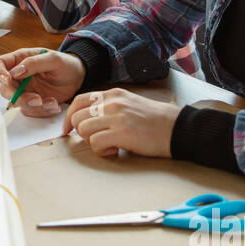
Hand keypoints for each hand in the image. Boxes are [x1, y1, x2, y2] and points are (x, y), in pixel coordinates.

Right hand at [0, 48, 85, 115]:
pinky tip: (54, 105)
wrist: (78, 77)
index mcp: (20, 59)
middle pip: (5, 89)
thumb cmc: (66, 64)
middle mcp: (18, 76)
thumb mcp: (53, 59)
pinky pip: (29, 110)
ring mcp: (24, 90)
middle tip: (36, 99)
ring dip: (34, 106)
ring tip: (52, 102)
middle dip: (19, 97)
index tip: (8, 79)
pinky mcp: (32, 102)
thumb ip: (34, 63)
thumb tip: (16, 71)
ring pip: (17, 103)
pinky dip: (42, 111)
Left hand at [64, 88, 180, 158]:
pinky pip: (95, 143)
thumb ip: (108, 109)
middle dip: (81, 132)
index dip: (69, 117)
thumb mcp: (129, 105)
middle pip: (77, 117)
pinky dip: (101, 150)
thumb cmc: (155, 121)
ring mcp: (117, 116)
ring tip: (109, 144)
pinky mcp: (122, 132)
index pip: (79, 101)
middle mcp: (113, 102)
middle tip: (97, 139)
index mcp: (113, 94)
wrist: (177, 128)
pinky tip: (115, 150)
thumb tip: (87, 121)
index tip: (67, 130)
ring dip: (92, 142)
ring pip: (83, 130)